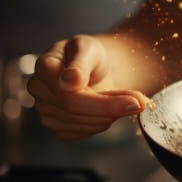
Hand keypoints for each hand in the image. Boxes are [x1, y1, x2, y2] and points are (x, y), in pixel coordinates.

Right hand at [27, 35, 148, 140]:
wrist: (95, 68)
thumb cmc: (91, 54)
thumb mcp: (90, 48)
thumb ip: (81, 62)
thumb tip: (69, 81)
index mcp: (45, 65)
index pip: (70, 94)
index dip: (102, 102)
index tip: (134, 100)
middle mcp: (39, 89)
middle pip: (76, 111)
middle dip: (112, 107)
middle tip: (141, 102)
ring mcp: (45, 109)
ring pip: (82, 124)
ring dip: (109, 115)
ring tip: (123, 99)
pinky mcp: (56, 125)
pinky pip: (81, 133)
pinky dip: (101, 123)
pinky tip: (109, 109)